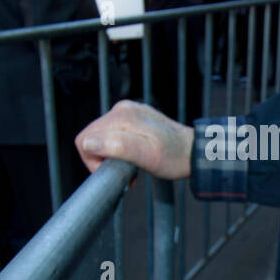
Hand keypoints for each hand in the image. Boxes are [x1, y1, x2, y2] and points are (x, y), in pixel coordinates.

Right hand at [75, 99, 191, 179]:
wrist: (193, 151)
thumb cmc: (173, 156)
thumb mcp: (146, 156)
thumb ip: (117, 147)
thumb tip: (88, 143)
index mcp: (122, 116)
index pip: (85, 139)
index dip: (94, 160)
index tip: (114, 170)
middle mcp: (122, 109)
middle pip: (91, 137)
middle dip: (102, 158)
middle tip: (124, 169)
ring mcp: (127, 111)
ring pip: (101, 137)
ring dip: (111, 155)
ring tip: (130, 165)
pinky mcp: (132, 117)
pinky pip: (112, 134)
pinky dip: (118, 148)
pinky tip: (133, 156)